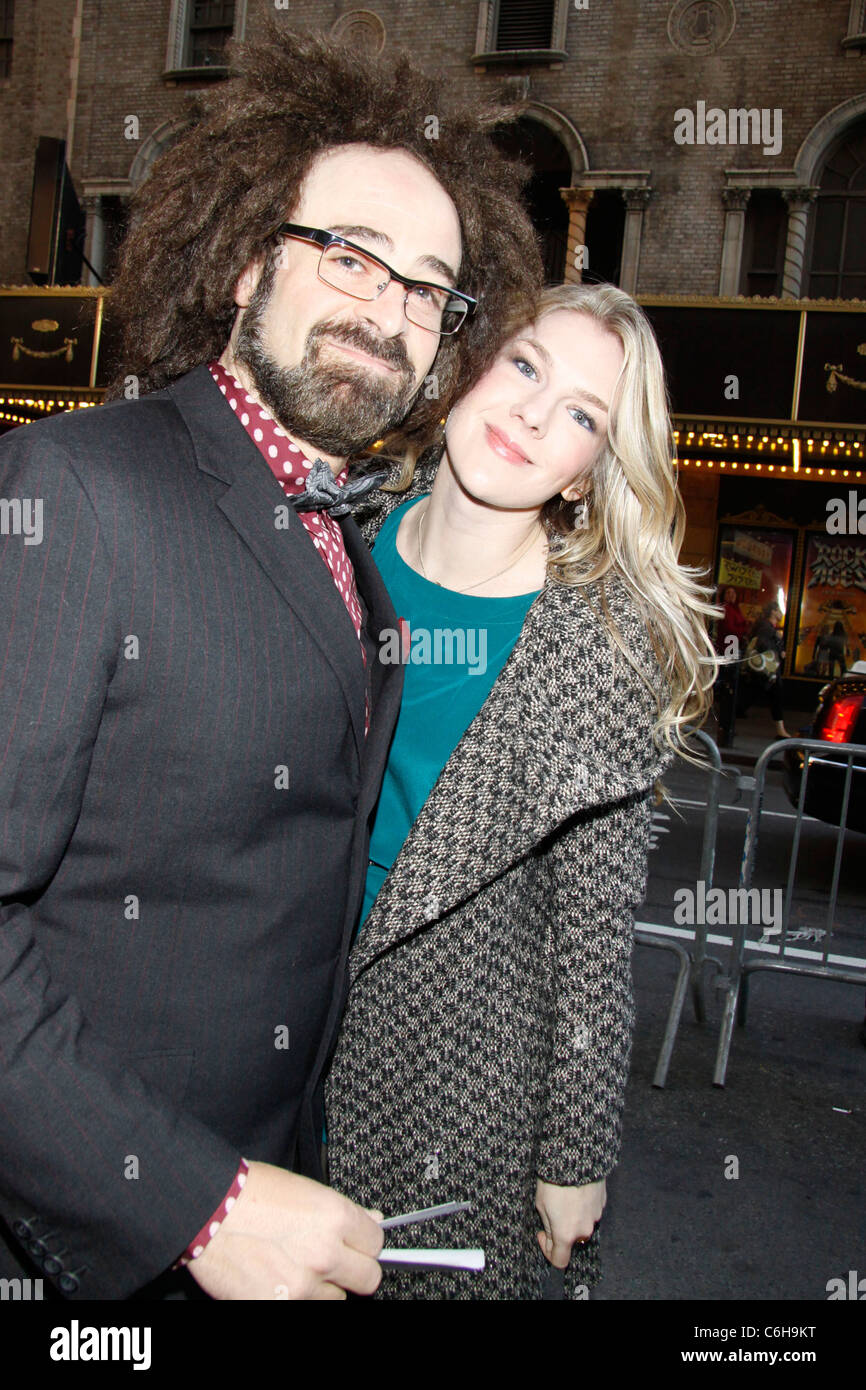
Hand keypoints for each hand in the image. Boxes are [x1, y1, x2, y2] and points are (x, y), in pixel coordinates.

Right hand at [188, 1161, 383, 1299]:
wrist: (205, 1212)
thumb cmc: (249, 1193)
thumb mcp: (303, 1188)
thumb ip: (340, 1210)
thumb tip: (372, 1219)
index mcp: (335, 1218)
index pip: (376, 1242)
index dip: (365, 1242)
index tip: (356, 1243)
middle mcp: (325, 1254)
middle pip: (368, 1278)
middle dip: (354, 1270)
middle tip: (336, 1262)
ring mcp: (303, 1286)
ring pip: (336, 1299)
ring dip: (322, 1287)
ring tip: (296, 1267)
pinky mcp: (279, 1305)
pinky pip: (303, 1307)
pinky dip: (294, 1298)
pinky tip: (277, 1279)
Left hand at [535, 1177, 606, 1268]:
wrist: (575, 1158)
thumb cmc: (553, 1181)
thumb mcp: (541, 1205)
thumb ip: (548, 1226)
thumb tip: (551, 1236)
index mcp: (566, 1235)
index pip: (559, 1260)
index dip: (548, 1252)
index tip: (542, 1235)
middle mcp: (584, 1230)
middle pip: (571, 1239)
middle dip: (561, 1229)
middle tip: (552, 1210)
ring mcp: (596, 1217)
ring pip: (581, 1224)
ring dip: (573, 1216)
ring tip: (564, 1196)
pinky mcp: (602, 1203)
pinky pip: (590, 1211)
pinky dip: (582, 1206)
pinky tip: (575, 1191)